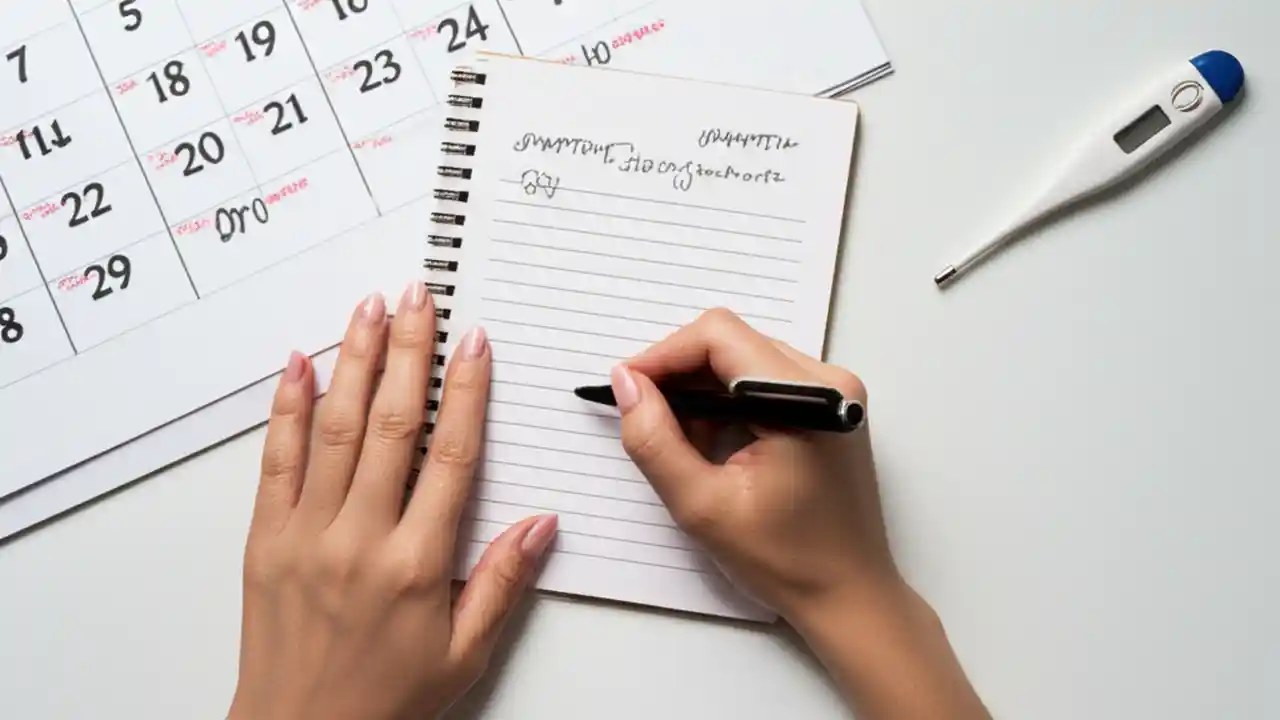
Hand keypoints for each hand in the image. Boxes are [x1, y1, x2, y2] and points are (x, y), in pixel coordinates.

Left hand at [230, 286, 556, 719]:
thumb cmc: (384, 699)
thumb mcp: (465, 652)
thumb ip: (503, 580)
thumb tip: (542, 523)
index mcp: (416, 564)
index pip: (451, 457)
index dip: (466, 392)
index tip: (474, 344)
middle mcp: (359, 538)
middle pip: (391, 424)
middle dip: (408, 351)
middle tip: (419, 296)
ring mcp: (306, 534)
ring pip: (334, 429)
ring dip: (353, 360)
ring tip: (368, 308)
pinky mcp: (266, 539)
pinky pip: (276, 460)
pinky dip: (287, 407)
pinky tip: (297, 364)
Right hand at [614, 308, 885, 617]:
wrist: (849, 596)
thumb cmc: (786, 561)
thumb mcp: (702, 505)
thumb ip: (655, 439)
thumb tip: (626, 383)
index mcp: (806, 399)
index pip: (719, 336)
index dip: (664, 354)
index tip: (626, 388)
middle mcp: (828, 382)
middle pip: (732, 342)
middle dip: (679, 373)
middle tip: (644, 416)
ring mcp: (834, 392)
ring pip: (744, 358)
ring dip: (702, 389)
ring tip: (680, 441)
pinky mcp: (829, 407)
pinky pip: (764, 380)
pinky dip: (728, 401)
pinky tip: (713, 443)